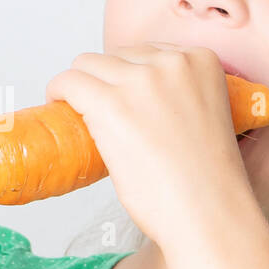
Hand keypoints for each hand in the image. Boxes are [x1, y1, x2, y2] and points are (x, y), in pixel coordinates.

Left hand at [44, 43, 249, 245]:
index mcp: (200, 61)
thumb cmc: (207, 183)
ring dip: (79, 86)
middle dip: (103, 82)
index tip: (119, 98)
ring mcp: (140, 81)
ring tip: (77, 114)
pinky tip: (57, 106)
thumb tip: (138, 108)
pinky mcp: (110, 104)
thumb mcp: (204, 119)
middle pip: (115, 56)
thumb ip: (178, 100)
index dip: (127, 78)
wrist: (210, 214)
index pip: (146, 54)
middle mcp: (172, 62)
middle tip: (97, 113)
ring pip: (86, 64)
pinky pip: (68, 82)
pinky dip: (57, 91)